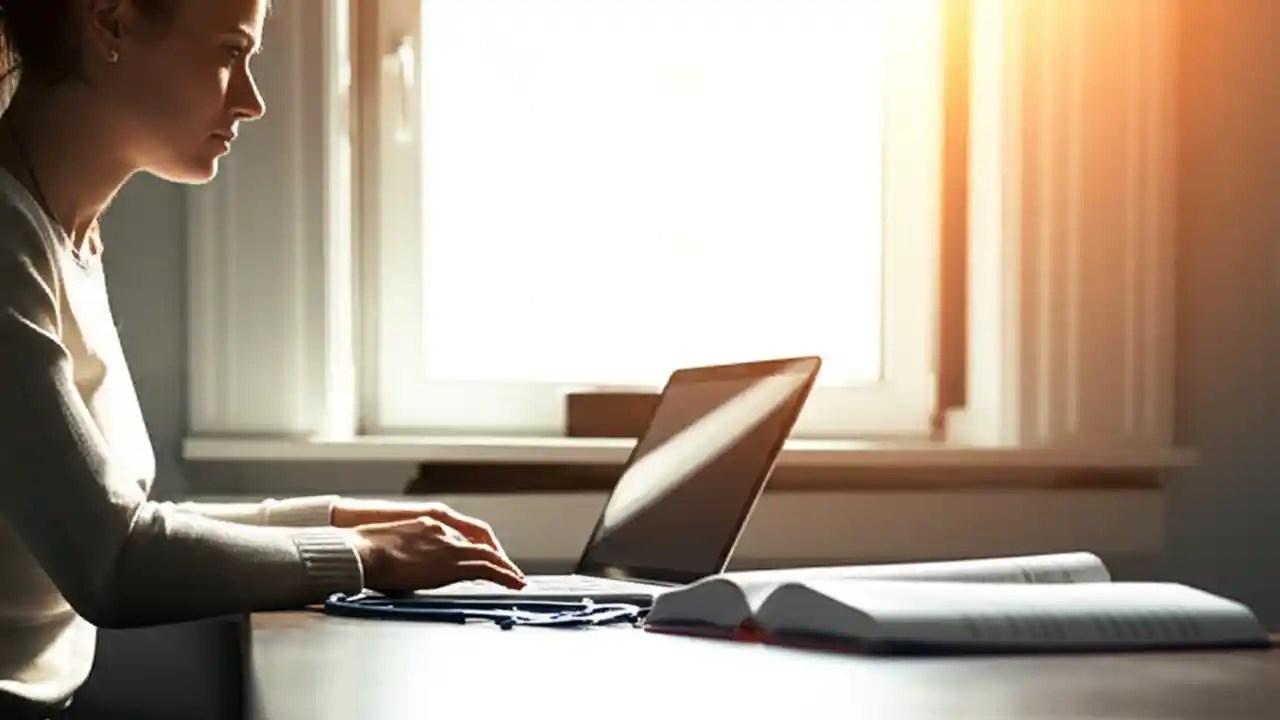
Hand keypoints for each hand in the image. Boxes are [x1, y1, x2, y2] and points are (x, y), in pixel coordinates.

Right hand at [350, 517, 526, 591]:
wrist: (361, 550)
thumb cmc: (366, 549)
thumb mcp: (392, 542)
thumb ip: (408, 550)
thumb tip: (409, 567)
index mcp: (429, 522)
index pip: (464, 533)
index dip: (478, 546)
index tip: (485, 557)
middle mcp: (443, 529)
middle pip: (480, 542)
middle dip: (496, 558)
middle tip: (508, 571)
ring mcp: (448, 545)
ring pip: (487, 555)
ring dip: (504, 568)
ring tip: (517, 580)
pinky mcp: (451, 562)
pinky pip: (485, 567)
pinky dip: (503, 575)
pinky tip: (513, 583)